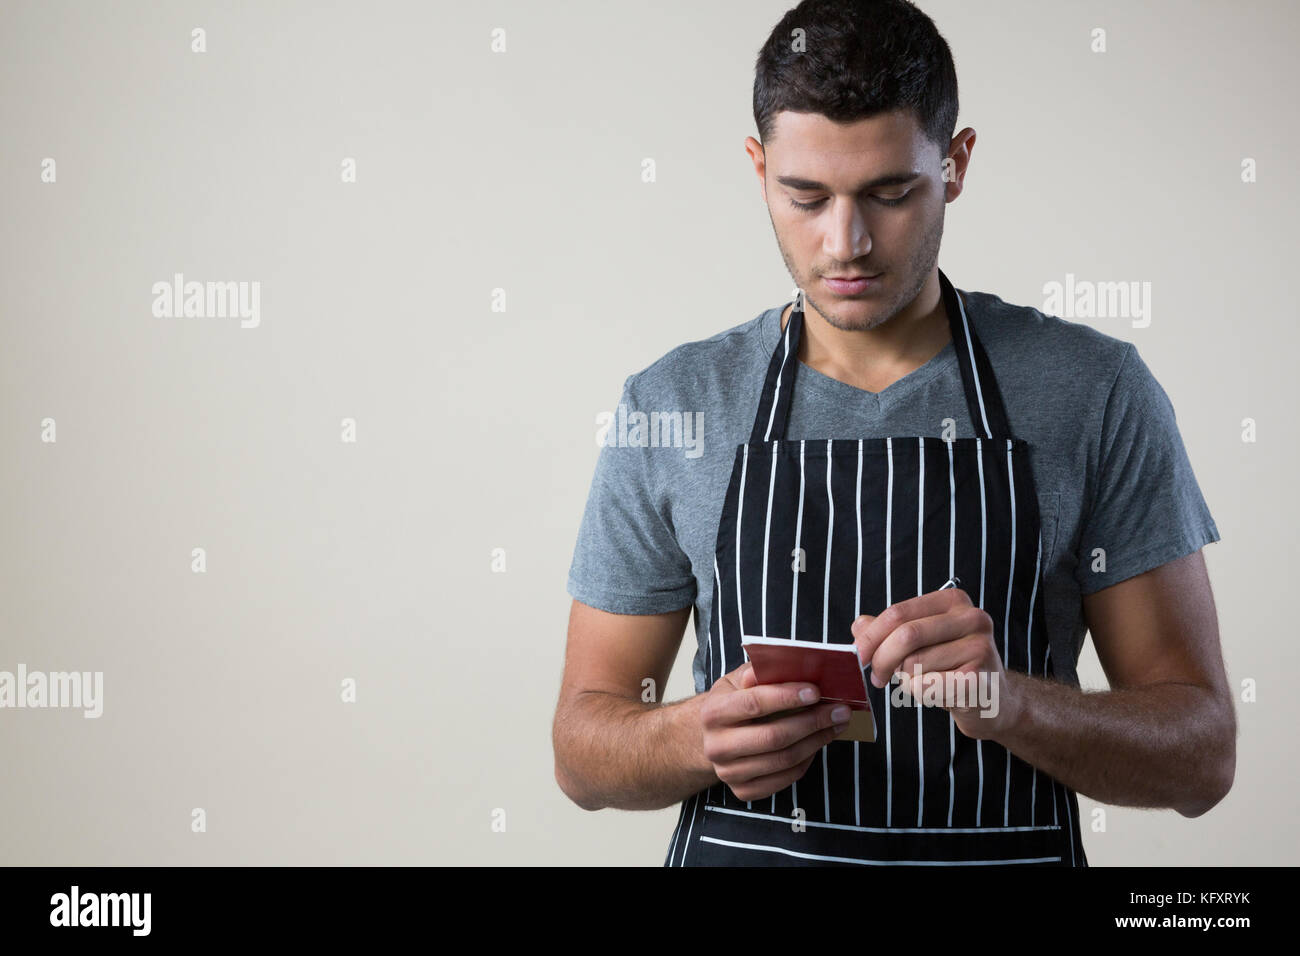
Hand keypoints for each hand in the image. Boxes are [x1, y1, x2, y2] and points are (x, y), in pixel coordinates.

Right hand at [699, 661, 850, 801]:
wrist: (712, 739)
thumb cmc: (732, 704)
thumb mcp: (737, 682)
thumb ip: (758, 673)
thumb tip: (784, 664)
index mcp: (713, 713)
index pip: (754, 703)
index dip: (787, 697)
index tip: (815, 691)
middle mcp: (716, 746)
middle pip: (773, 737)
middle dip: (812, 722)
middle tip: (839, 710)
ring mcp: (728, 773)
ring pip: (784, 759)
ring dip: (817, 741)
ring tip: (836, 724)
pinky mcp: (743, 791)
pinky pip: (785, 779)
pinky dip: (808, 760)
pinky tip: (817, 743)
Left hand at [850, 586, 1019, 739]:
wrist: (993, 703)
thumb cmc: (952, 669)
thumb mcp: (920, 644)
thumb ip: (890, 631)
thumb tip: (859, 625)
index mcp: (953, 601)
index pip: (898, 613)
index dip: (871, 636)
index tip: (858, 655)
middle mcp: (972, 618)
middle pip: (906, 636)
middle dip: (882, 660)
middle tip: (876, 678)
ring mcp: (980, 647)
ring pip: (914, 664)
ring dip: (906, 680)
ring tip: (924, 683)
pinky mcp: (979, 679)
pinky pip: (926, 687)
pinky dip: (920, 694)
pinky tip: (937, 695)